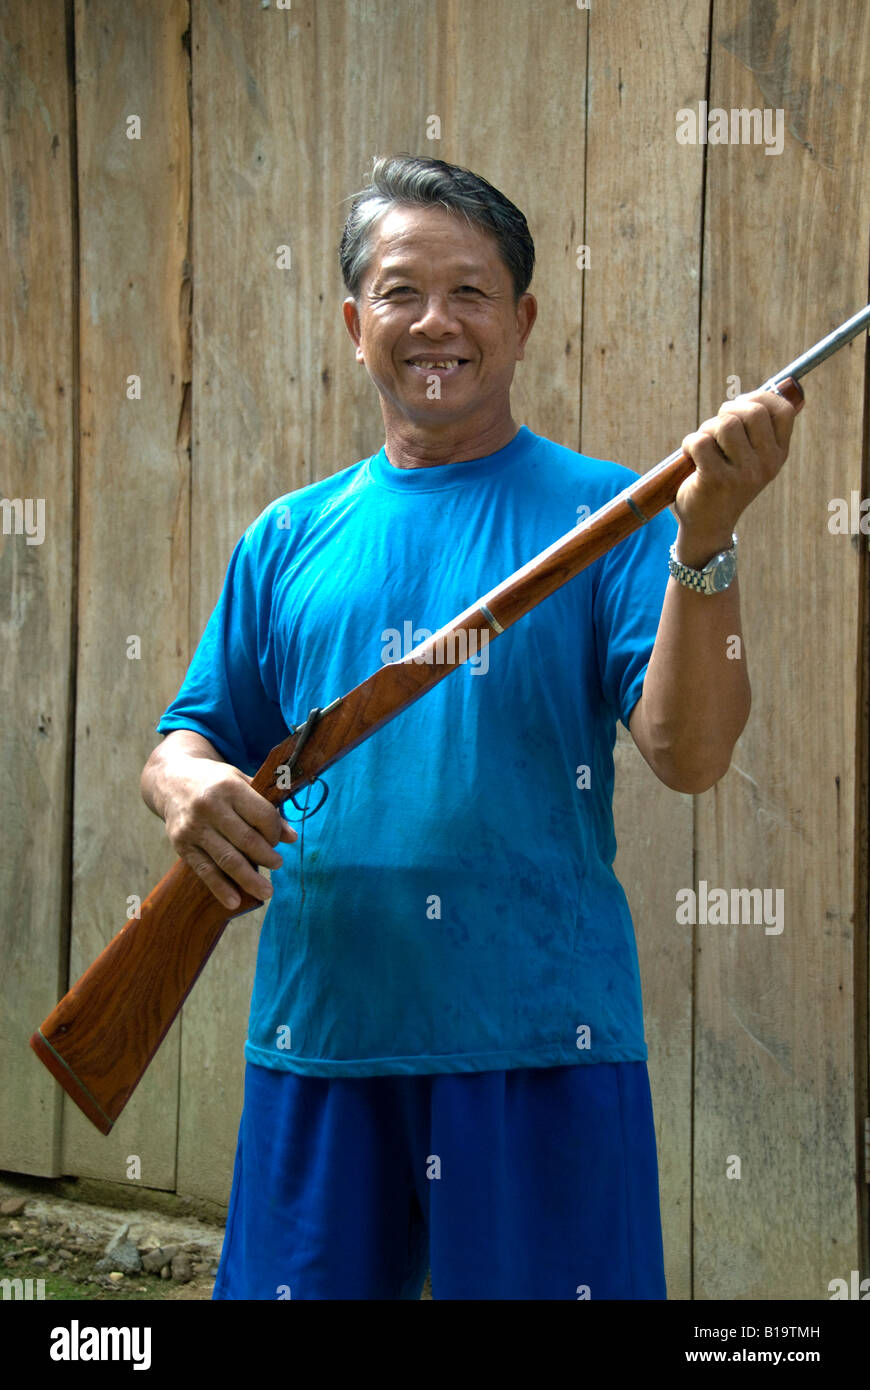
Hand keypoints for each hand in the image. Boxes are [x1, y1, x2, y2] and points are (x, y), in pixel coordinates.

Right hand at [160, 754, 296, 909]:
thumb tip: (291, 837)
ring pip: (227, 859)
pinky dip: (220, 888)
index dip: (275, 832)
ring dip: (249, 879)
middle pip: (246, 840)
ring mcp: (194, 827)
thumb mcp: (242, 783)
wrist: (171, 780)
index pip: (262, 816)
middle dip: (267, 857)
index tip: (278, 840)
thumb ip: (267, 808)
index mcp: (229, 787)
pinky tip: (234, 901)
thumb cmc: (215, 783)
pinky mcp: (181, 844)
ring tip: (267, 891)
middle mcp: (210, 807)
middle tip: (278, 865)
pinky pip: (204, 870)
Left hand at [674, 389, 798, 566]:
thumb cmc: (725, 482)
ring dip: (706, 428)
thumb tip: (764, 390)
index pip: (782, 409)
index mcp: (778, 454)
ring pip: (724, 424)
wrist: (707, 525)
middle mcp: (766, 464)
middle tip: (715, 428)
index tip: (740, 405)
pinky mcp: (716, 480)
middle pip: (751, 411)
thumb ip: (757, 428)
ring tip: (704, 445)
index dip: (759, 397)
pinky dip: (689, 443)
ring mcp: (743, 474)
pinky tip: (690, 456)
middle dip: (726, 411)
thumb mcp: (750, 457)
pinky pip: (701, 442)